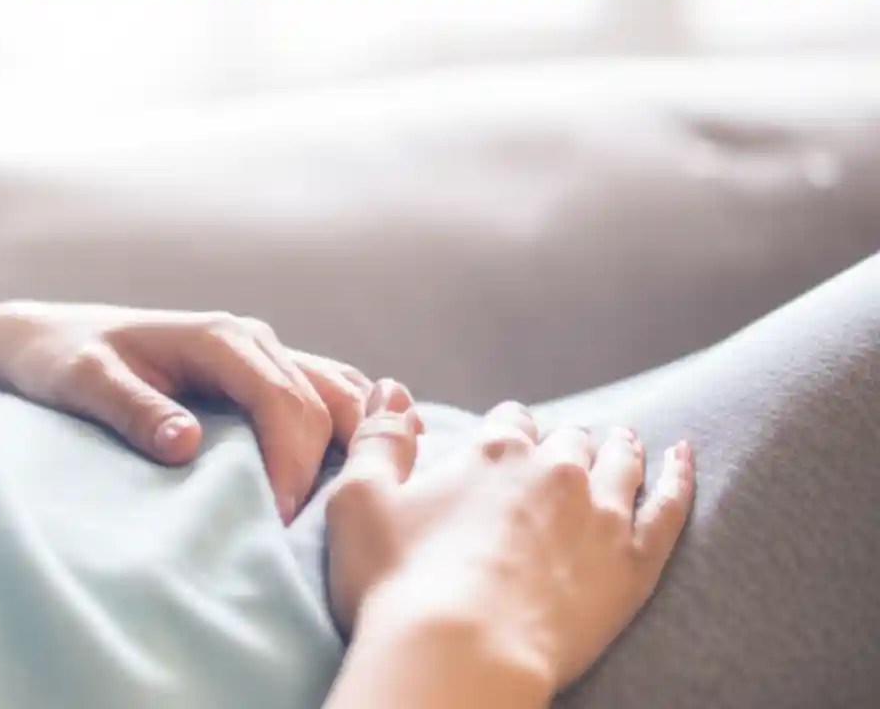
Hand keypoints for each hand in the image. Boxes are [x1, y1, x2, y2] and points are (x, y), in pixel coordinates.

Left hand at [0, 303, 371, 522]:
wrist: (51, 336)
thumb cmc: (64, 358)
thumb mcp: (86, 382)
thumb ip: (135, 410)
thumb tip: (186, 445)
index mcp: (219, 337)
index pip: (281, 400)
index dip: (290, 461)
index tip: (276, 518)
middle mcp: (252, 338)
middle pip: (318, 403)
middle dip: (318, 468)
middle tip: (294, 534)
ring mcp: (263, 352)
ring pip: (337, 394)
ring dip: (350, 444)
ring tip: (340, 506)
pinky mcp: (263, 372)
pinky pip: (325, 395)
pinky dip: (346, 429)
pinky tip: (350, 470)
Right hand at [326, 383, 693, 692]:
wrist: (459, 655)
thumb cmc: (398, 582)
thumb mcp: (359, 500)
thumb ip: (378, 437)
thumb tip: (390, 387)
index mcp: (491, 452)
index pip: (510, 422)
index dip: (508, 431)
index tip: (507, 443)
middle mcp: (553, 470)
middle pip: (568, 441)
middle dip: (564, 443)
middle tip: (567, 452)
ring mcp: (600, 514)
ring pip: (622, 463)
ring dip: (622, 449)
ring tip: (628, 442)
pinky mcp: (633, 563)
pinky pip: (670, 507)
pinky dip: (679, 478)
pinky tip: (683, 459)